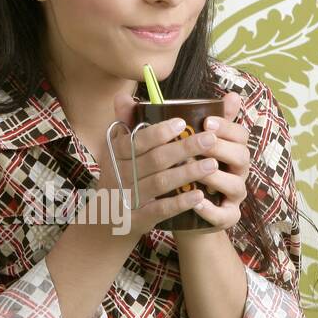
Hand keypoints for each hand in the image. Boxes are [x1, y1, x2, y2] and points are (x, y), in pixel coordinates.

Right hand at [97, 90, 224, 238]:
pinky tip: (198, 195)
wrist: (105, 221)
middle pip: (154, 160)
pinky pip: (160, 209)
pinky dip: (179, 202)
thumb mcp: (115, 152)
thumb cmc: (119, 177)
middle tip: (209, 139)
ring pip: (160, 183)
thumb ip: (124, 124)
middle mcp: (119, 175)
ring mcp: (128, 198)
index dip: (159, 132)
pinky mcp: (137, 219)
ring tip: (212, 165)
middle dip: (183, 148)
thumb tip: (123, 95)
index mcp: (115, 154)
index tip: (183, 122)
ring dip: (187, 173)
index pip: (137, 140)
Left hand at [183, 91, 248, 231]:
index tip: (205, 121)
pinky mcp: (227, 217)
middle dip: (221, 148)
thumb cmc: (191, 171)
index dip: (226, 127)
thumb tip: (230, 94)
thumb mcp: (197, 145)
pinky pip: (225, 215)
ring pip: (235, 185)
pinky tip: (196, 202)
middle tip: (201, 142)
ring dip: (216, 178)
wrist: (185, 212)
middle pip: (242, 157)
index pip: (240, 134)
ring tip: (196, 173)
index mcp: (233, 151)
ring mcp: (234, 196)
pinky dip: (211, 210)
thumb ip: (207, 120)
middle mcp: (238, 172)